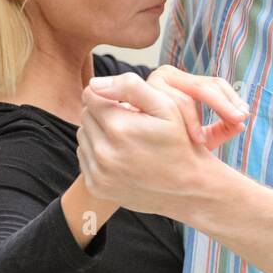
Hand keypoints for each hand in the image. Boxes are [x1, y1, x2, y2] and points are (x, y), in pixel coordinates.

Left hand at [77, 71, 244, 215]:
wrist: (189, 188)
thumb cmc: (180, 142)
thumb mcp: (167, 106)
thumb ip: (130, 86)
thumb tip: (94, 84)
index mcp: (118, 127)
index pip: (90, 95)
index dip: (109, 96)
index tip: (127, 106)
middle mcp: (104, 152)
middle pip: (86, 115)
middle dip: (104, 113)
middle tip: (131, 124)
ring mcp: (99, 173)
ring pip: (84, 135)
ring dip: (99, 133)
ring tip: (127, 140)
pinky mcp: (97, 187)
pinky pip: (84, 157)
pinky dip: (98, 154)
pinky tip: (121, 157)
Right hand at [146, 65, 248, 150]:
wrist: (129, 147)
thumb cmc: (165, 143)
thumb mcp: (198, 139)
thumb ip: (219, 131)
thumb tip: (242, 125)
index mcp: (184, 83)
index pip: (214, 84)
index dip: (231, 99)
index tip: (244, 117)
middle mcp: (168, 76)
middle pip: (204, 86)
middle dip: (223, 104)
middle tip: (239, 119)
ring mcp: (153, 82)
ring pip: (185, 97)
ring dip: (198, 119)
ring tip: (205, 139)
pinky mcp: (139, 91)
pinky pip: (169, 104)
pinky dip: (185, 122)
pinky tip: (195, 139)